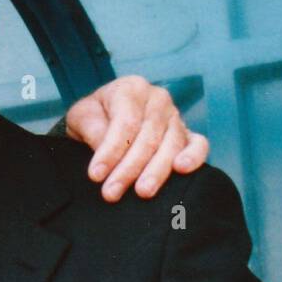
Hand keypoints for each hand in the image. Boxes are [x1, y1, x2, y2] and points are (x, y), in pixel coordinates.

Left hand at [65, 75, 209, 201]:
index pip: (125, 122)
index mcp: (131, 88)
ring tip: (142, 192)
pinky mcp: (188, 134)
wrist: (104, 117)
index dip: (111, 151)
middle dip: (129, 169)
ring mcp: (175, 117)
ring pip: (171, 144)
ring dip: (156, 171)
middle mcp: (158, 99)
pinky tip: (182, 170)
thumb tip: (106, 155)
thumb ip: (93, 131)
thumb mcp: (82, 117)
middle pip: (148, 137)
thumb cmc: (93, 116)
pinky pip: (199, 144)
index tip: (95, 175)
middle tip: (111, 192)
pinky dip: (194, 157)